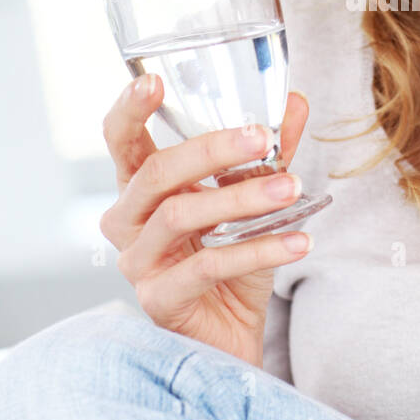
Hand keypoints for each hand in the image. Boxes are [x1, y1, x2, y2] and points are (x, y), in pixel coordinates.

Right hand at [100, 78, 311, 363]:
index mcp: (141, 188)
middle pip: (156, 172)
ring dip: (243, 198)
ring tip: (294, 188)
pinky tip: (299, 242)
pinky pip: (207, 266)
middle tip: (262, 136)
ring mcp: (137, 263)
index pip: (120, 140)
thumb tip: (294, 101)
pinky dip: (259, 249)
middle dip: (212, 148)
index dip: (130, 109)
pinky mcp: (159, 300)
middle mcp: (127, 221)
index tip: (153, 80)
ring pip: (181, 216)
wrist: (232, 339)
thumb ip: (269, 153)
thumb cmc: (232, 265)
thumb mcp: (255, 203)